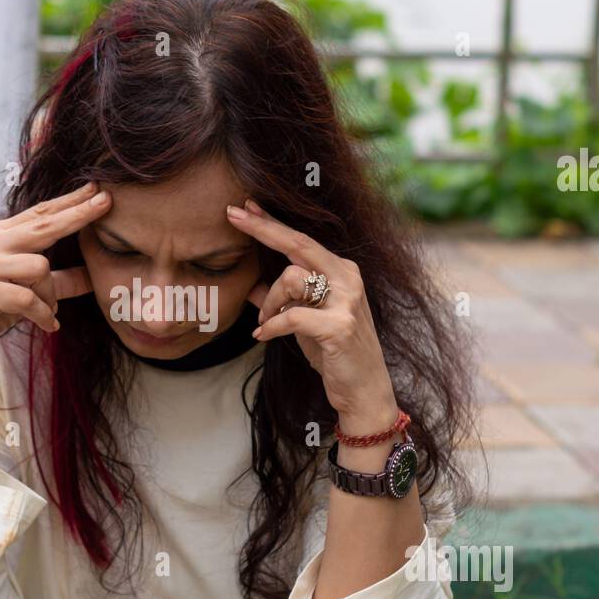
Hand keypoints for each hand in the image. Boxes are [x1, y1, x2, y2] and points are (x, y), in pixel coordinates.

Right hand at [0, 181, 109, 370]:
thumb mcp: (26, 291)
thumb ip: (57, 282)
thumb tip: (92, 276)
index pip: (41, 214)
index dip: (70, 202)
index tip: (98, 189)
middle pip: (44, 225)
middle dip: (78, 214)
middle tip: (107, 201)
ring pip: (40, 268)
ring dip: (51, 297)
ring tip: (47, 313)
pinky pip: (29, 298)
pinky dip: (44, 315)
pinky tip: (48, 326)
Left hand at [227, 197, 396, 422]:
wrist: (364, 390)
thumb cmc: (334, 354)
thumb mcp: (303, 323)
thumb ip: (282, 301)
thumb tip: (250, 286)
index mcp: (340, 272)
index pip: (301, 241)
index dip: (271, 224)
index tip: (245, 208)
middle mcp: (347, 278)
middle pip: (298, 243)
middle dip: (264, 228)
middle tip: (234, 215)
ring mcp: (347, 301)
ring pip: (291, 279)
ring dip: (269, 301)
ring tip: (265, 321)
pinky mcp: (340, 326)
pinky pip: (292, 316)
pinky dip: (272, 325)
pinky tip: (263, 334)